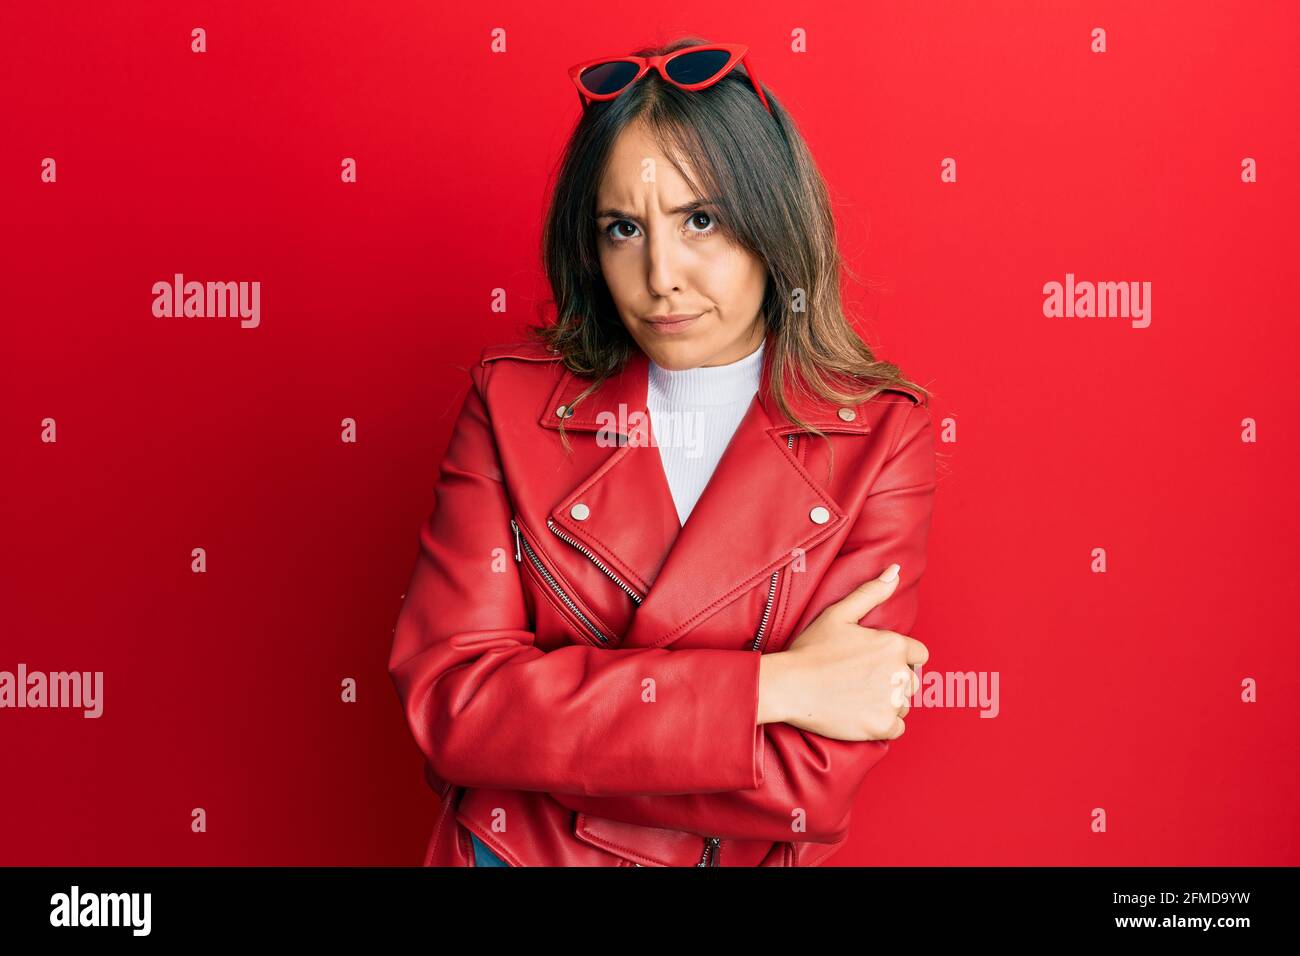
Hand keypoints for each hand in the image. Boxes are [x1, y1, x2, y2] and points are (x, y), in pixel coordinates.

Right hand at [765, 565, 928, 740]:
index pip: (919, 654)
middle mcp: (898, 672)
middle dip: (892, 681)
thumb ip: (871, 592)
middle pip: (911, 681)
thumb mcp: (839, 614)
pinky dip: (882, 724)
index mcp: (892, 644)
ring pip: (904, 704)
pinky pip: (897, 728)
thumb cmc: (811, 649)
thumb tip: (895, 570)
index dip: (898, 657)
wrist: (789, 686)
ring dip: (887, 703)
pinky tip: (859, 714)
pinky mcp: (881, 726)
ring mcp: (890, 701)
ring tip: (857, 696)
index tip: (874, 662)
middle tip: (859, 680)